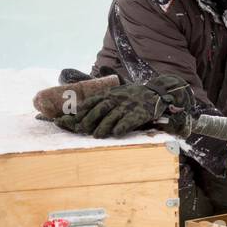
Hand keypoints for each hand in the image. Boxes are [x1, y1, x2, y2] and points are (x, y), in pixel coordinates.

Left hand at [55, 74, 192, 138]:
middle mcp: (117, 99)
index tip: (69, 120)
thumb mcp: (117, 91)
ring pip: (111, 117)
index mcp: (110, 94)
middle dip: (88, 120)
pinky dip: (121, 128)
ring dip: (102, 127)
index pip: (90, 101)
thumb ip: (101, 97)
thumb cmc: (134, 95)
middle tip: (81, 129)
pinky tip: (115, 134)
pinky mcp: (138, 114)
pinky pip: (127, 122)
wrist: (157, 93)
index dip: (79, 111)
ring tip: (96, 135)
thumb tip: (78, 107)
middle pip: (99, 109)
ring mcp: (127, 106)